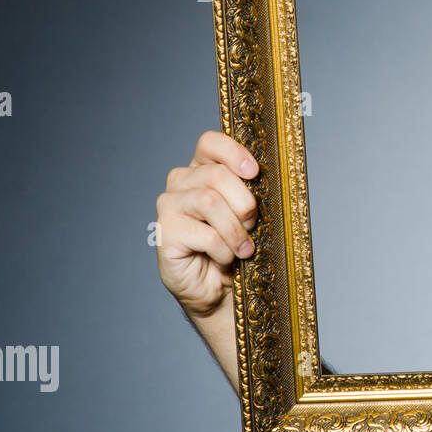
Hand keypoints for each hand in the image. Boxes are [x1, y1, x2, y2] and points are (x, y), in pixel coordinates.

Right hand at [155, 130, 258, 320]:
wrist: (216, 288)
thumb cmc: (234, 247)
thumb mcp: (248, 215)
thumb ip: (250, 193)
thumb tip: (266, 178)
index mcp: (202, 170)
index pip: (210, 143)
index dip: (233, 153)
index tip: (254, 172)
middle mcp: (181, 182)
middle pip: (216, 174)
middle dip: (244, 202)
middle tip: (252, 224)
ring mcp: (169, 206)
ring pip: (210, 201)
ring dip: (235, 230)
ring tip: (243, 248)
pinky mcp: (165, 233)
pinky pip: (206, 234)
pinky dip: (224, 251)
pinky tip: (224, 259)